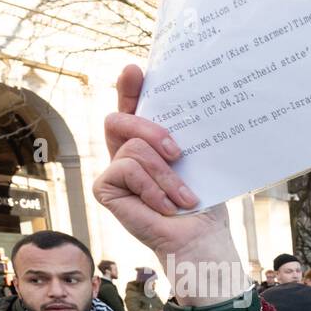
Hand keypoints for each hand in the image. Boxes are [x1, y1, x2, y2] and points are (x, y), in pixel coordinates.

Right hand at [93, 65, 243, 301]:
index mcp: (149, 144)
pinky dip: (153, 189)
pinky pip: (126, 169)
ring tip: (184, 199)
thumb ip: (184, 137)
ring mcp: (113, 171)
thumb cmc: (204, 204)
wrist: (201, 240)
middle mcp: (126, 154)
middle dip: (150, 129)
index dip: (130, 88)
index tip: (137, 69)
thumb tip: (197, 104)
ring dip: (166, 175)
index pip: (134, 108)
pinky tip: (166, 208)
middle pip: (119, 119)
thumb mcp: (198, 162)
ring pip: (133, 149)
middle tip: (178, 152)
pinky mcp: (105, 189)